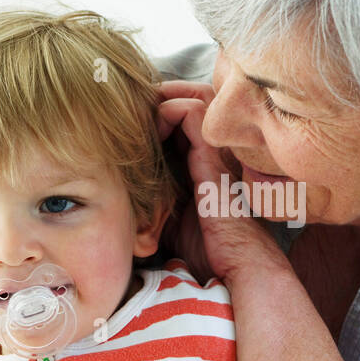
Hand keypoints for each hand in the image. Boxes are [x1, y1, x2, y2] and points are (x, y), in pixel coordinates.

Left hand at [154, 80, 288, 284]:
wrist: (236, 264)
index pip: (186, 117)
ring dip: (164, 96)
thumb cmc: (206, 249)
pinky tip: (151, 128)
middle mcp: (216, 148)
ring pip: (196, 96)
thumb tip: (123, 191)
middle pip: (194, 98)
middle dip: (161, 95)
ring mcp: (218, 147)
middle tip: (134, 104)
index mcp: (208, 161)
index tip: (134, 119)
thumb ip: (154, 197)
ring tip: (141, 109)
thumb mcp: (170, 218)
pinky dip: (168, 110)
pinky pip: (193, 111)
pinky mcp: (213, 153)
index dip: (160, 110)